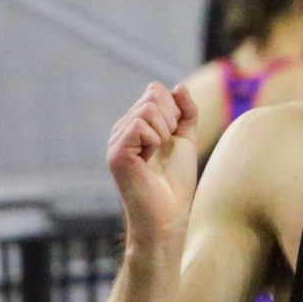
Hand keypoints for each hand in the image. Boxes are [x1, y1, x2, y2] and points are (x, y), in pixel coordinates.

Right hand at [106, 82, 200, 248]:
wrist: (169, 215)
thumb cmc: (176, 183)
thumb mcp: (185, 140)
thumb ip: (186, 113)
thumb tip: (179, 86)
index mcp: (135, 125)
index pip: (155, 91)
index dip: (174, 109)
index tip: (172, 137)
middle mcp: (122, 130)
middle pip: (152, 95)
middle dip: (171, 119)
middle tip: (165, 147)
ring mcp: (116, 140)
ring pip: (148, 108)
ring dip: (164, 132)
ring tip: (157, 154)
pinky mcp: (116, 152)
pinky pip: (140, 125)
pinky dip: (154, 141)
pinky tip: (148, 160)